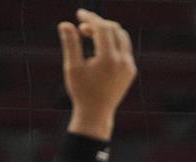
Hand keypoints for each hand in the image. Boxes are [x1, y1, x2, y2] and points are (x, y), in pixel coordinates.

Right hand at [60, 10, 134, 140]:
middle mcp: (123, 61)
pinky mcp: (131, 71)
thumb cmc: (81, 91)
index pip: (103, 28)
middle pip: (114, 29)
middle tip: (81, 28)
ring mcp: (129, 66)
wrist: (97, 113)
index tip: (79, 14)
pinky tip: (98, 46)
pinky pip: (124, 48)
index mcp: (109, 59)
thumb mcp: (72, 67)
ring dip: (106, 31)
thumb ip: (70, 44)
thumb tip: (65, 24)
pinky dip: (112, 41)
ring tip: (87, 34)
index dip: (91, 18)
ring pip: (122, 37)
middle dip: (97, 24)